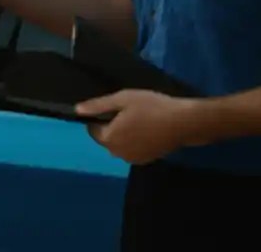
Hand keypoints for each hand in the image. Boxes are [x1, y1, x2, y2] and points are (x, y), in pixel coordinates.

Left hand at [75, 90, 205, 164]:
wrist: (183, 123)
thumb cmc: (151, 107)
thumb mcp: (122, 99)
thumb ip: (98, 106)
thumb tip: (77, 110)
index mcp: (109, 139)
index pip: (93, 131)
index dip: (100, 118)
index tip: (115, 108)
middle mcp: (117, 153)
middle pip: (107, 138)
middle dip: (112, 126)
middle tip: (130, 112)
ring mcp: (133, 159)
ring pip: (120, 144)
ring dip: (124, 134)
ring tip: (141, 119)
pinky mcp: (146, 160)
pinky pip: (133, 149)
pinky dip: (136, 141)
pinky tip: (148, 129)